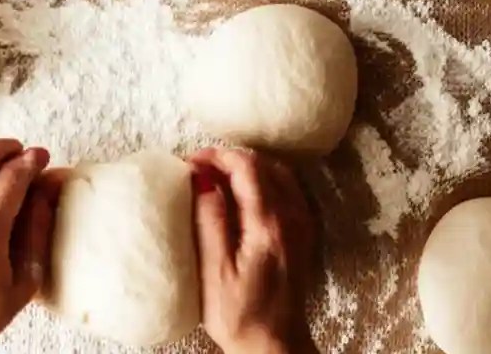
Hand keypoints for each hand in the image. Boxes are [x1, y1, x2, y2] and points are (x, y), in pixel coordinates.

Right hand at [189, 148, 317, 353]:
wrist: (275, 346)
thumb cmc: (239, 315)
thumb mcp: (214, 270)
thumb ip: (210, 220)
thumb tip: (202, 179)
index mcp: (269, 225)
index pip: (246, 167)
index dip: (216, 156)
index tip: (189, 162)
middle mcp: (292, 218)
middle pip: (264, 164)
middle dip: (229, 158)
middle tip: (197, 168)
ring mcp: (301, 224)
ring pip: (277, 172)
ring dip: (245, 167)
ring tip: (215, 177)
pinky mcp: (301, 233)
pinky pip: (285, 189)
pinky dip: (261, 180)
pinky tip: (240, 193)